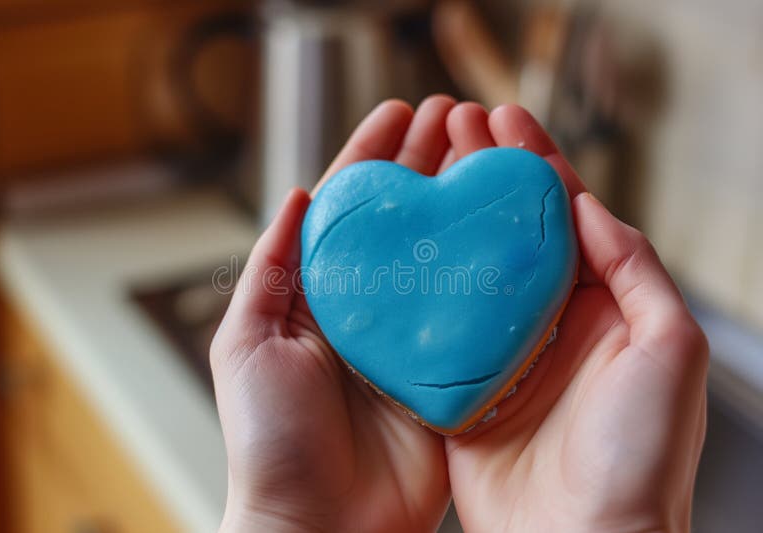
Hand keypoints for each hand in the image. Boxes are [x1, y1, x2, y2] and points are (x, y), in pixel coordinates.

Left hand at [210, 96, 460, 531]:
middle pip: (405, 221)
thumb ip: (270, 271)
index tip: (398, 112)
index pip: (351, 210)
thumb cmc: (270, 440)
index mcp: (322, 296)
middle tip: (456, 115)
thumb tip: (296, 198)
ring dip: (464, 205)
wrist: (319, 523)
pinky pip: (479, 315)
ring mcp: (416, 339)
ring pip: (445, 256)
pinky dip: (497, 275)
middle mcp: (372, 310)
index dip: (373, 158)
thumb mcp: (246, 344)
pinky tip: (514, 234)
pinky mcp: (452, 373)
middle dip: (427, 165)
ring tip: (489, 153)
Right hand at [442, 104, 708, 531]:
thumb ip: (635, 270)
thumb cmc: (640, 457)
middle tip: (452, 125)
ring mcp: (504, 353)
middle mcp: (551, 324)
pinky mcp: (463, 386)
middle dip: (484, 176)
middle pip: (511, 232)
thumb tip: (588, 207)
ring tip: (422, 168)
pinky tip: (400, 251)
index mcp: (604, 308)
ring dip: (449, 218)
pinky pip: (439, 326)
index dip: (535, 164)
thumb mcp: (669, 349)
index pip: (566, 217)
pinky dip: (421, 286)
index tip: (504, 117)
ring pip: (471, 270)